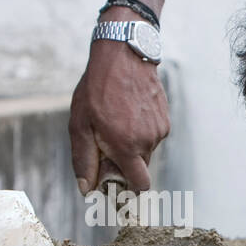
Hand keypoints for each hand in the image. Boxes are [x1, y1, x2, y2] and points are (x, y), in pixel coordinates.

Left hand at [69, 27, 169, 193]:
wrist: (123, 56)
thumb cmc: (97, 89)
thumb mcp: (80, 124)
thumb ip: (84, 159)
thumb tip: (85, 189)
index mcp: (127, 146)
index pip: (140, 185)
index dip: (128, 187)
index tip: (115, 181)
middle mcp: (148, 142)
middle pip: (140, 167)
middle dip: (125, 162)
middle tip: (106, 141)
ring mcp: (159, 130)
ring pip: (146, 149)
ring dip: (132, 143)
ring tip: (117, 118)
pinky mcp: (165, 118)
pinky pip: (152, 134)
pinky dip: (140, 129)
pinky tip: (129, 110)